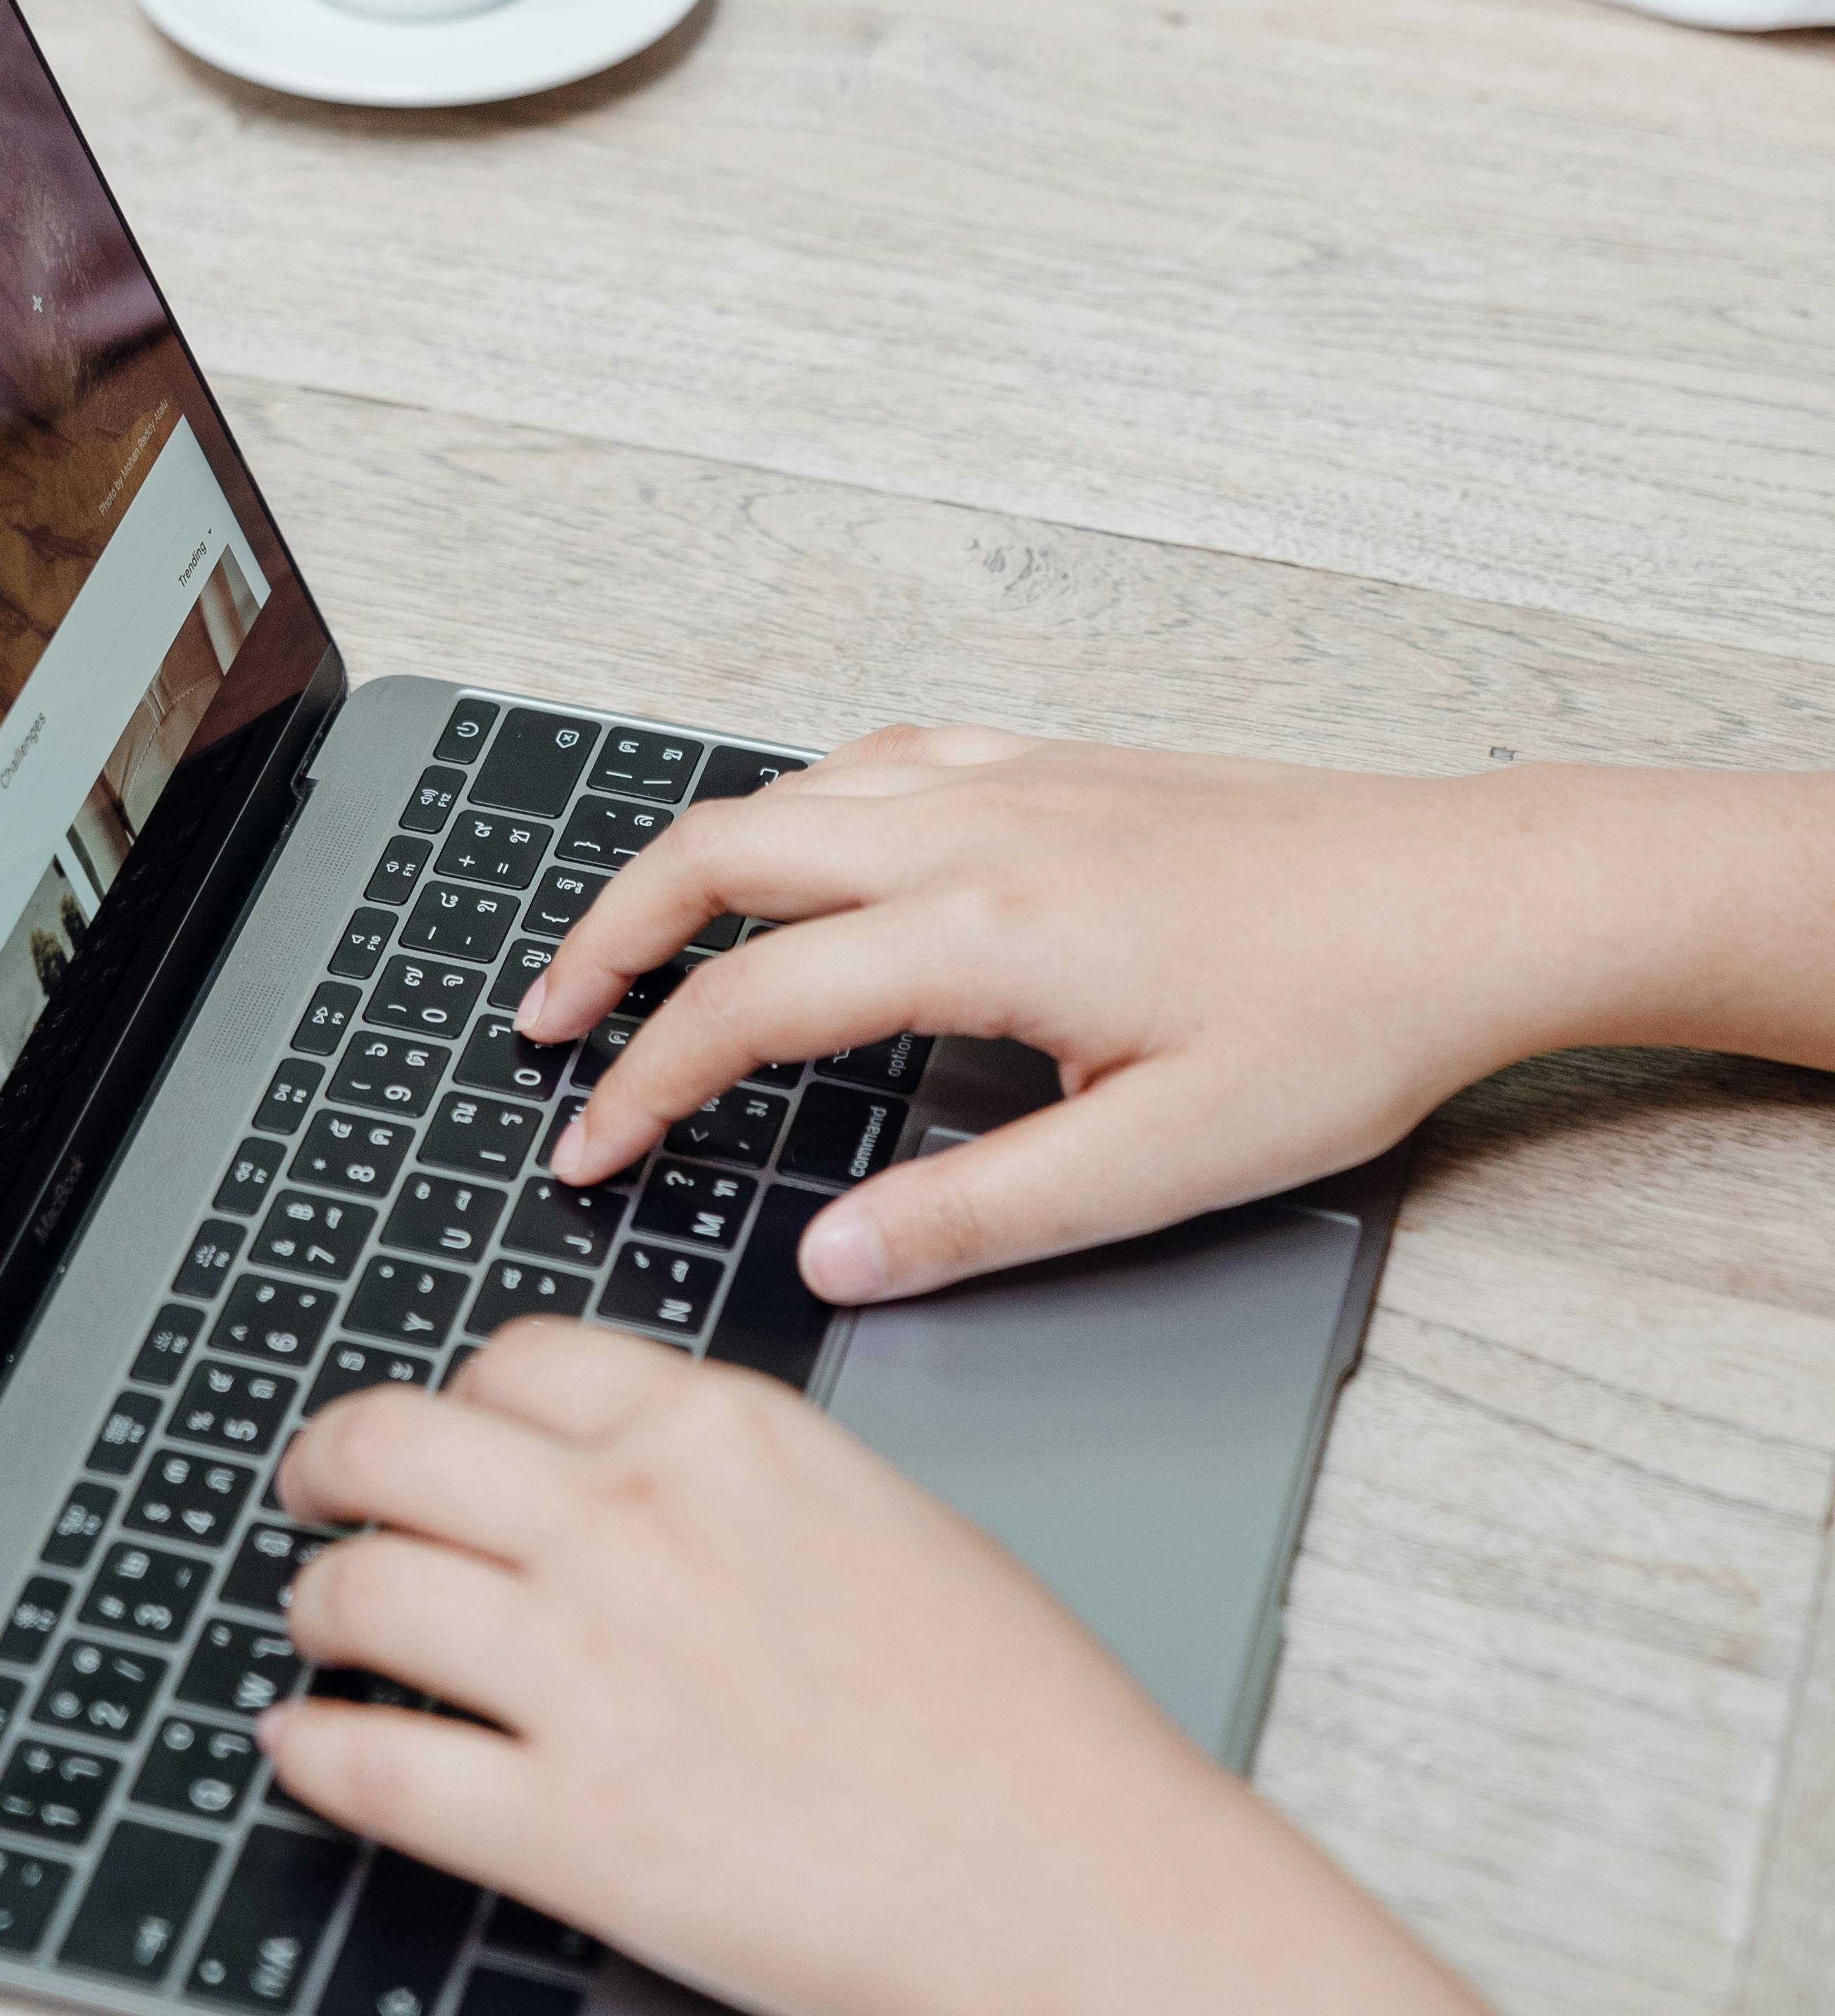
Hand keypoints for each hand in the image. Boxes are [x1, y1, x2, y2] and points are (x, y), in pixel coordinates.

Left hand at [272, 1320, 1834, 2015]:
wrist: (1087, 1887)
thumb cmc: (1022, 1720)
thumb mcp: (876, 1512)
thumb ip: (738, 1479)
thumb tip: (635, 1478)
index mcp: (717, 1436)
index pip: (509, 1365)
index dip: (447, 1400)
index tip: (427, 1433)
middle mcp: (630, 1528)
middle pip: (395, 1448)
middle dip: (328, 1469)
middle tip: (311, 1499)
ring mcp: (588, 1679)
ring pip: (361, 1595)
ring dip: (315, 1606)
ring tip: (317, 1629)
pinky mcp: (570, 1833)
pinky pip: (376, 1769)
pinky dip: (314, 1753)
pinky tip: (303, 1747)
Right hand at [525, 733, 1809, 1305]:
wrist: (1469, 899)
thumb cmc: (1343, 1025)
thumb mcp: (1169, 1164)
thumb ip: (982, 1216)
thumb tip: (835, 1260)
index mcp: (986, 932)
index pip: (749, 1004)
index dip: (647, 1083)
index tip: (590, 1148)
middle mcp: (975, 829)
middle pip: (721, 853)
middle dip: (606, 936)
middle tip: (545, 1023)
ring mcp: (1013, 777)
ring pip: (787, 792)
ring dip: (689, 866)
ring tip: (635, 944)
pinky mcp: (1058, 763)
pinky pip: (879, 756)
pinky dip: (797, 804)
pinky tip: (804, 852)